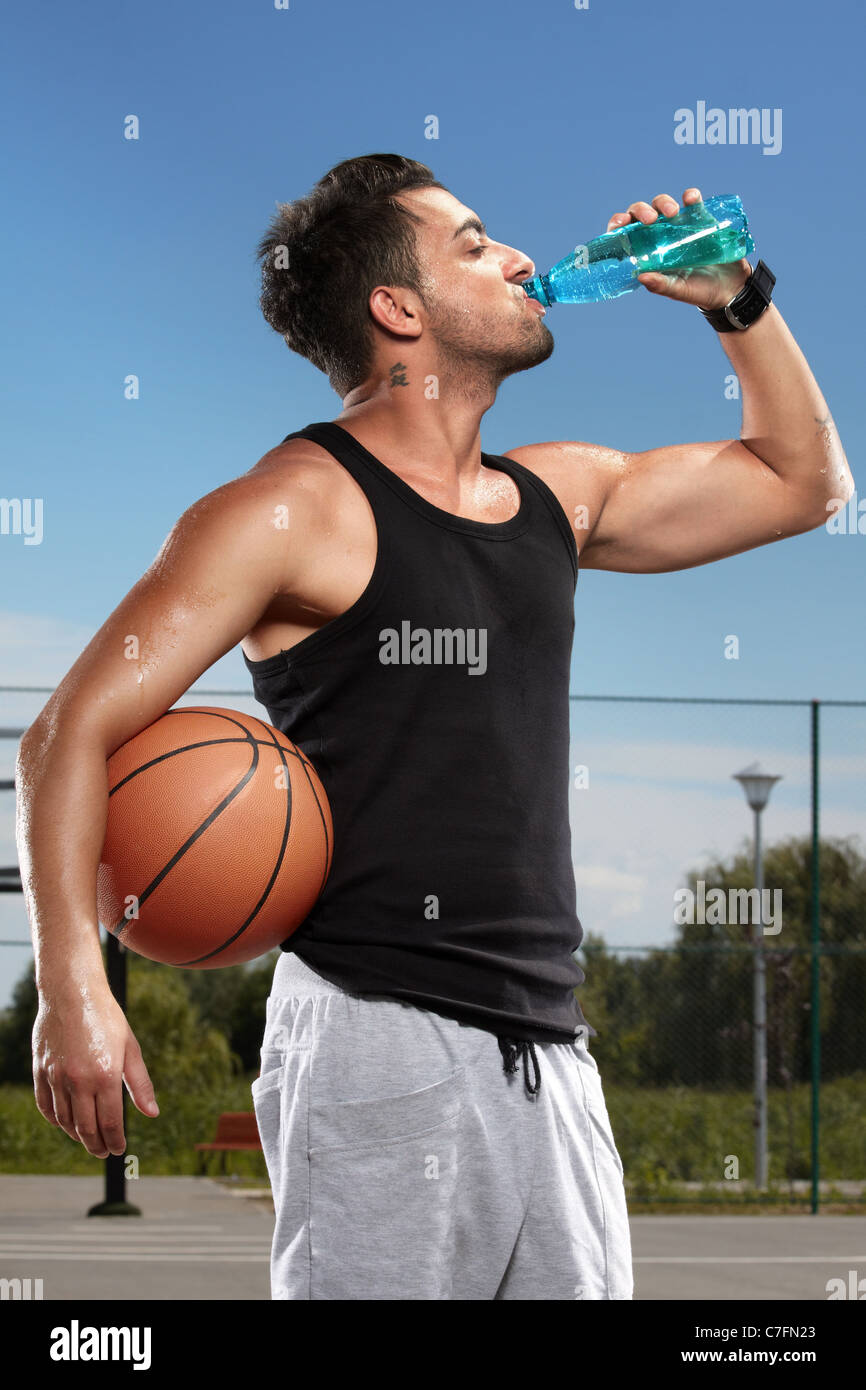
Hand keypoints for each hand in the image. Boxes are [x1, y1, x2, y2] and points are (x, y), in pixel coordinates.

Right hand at [32, 984, 158, 1157]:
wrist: (72, 992)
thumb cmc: (106, 1018)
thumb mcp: (130, 1048)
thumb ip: (140, 1084)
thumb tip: (152, 1113)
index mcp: (105, 1075)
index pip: (110, 1123)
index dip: (115, 1141)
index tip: (119, 1150)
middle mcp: (78, 1080)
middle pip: (86, 1128)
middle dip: (96, 1145)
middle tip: (104, 1152)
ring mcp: (56, 1077)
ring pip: (64, 1120)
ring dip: (77, 1135)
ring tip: (87, 1139)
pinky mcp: (40, 1071)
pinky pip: (45, 1106)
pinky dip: (55, 1120)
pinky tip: (65, 1124)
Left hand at [606, 187, 750, 310]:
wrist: (729, 287)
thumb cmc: (698, 291)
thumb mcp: (677, 290)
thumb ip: (660, 285)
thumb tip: (640, 276)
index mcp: (648, 252)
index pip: (626, 233)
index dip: (619, 224)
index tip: (621, 223)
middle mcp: (660, 236)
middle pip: (642, 214)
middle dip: (642, 211)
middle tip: (650, 220)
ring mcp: (679, 225)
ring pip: (663, 204)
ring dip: (663, 203)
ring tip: (673, 213)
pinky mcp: (700, 218)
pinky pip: (693, 202)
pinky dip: (690, 197)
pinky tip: (691, 199)